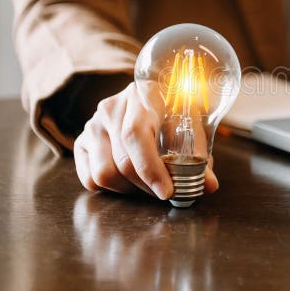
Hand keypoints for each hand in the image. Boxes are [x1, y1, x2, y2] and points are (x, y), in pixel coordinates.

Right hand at [74, 83, 219, 198]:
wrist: (145, 99)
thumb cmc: (171, 113)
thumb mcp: (190, 125)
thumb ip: (198, 155)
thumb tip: (208, 185)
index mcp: (144, 96)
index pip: (136, 135)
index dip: (151, 168)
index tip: (167, 191)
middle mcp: (113, 107)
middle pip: (123, 160)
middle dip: (147, 186)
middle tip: (164, 194)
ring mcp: (93, 124)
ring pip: (104, 173)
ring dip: (129, 190)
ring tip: (147, 186)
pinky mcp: (81, 141)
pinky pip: (90, 178)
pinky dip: (112, 189)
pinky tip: (129, 181)